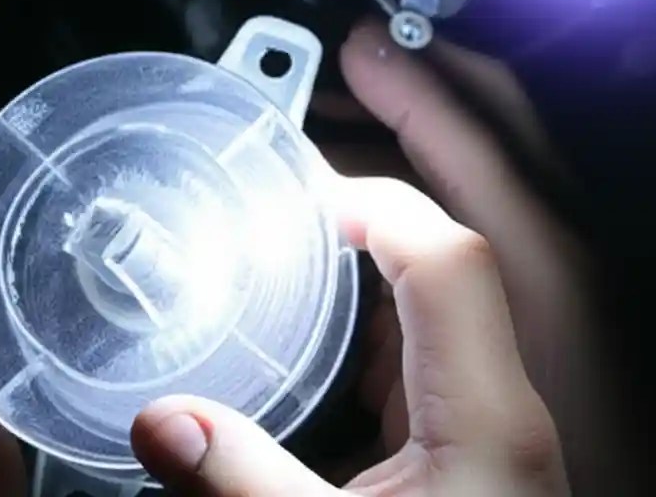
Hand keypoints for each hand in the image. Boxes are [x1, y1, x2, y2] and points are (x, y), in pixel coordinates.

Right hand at [131, 176, 569, 495]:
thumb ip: (241, 484)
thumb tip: (159, 421)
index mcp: (484, 420)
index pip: (448, 265)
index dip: (381, 206)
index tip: (308, 189)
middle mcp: (496, 412)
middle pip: (443, 271)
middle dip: (364, 224)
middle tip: (281, 202)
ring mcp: (484, 430)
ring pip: (429, 314)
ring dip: (360, 274)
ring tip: (282, 250)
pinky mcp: (460, 452)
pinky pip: (414, 361)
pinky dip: (359, 330)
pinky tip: (306, 339)